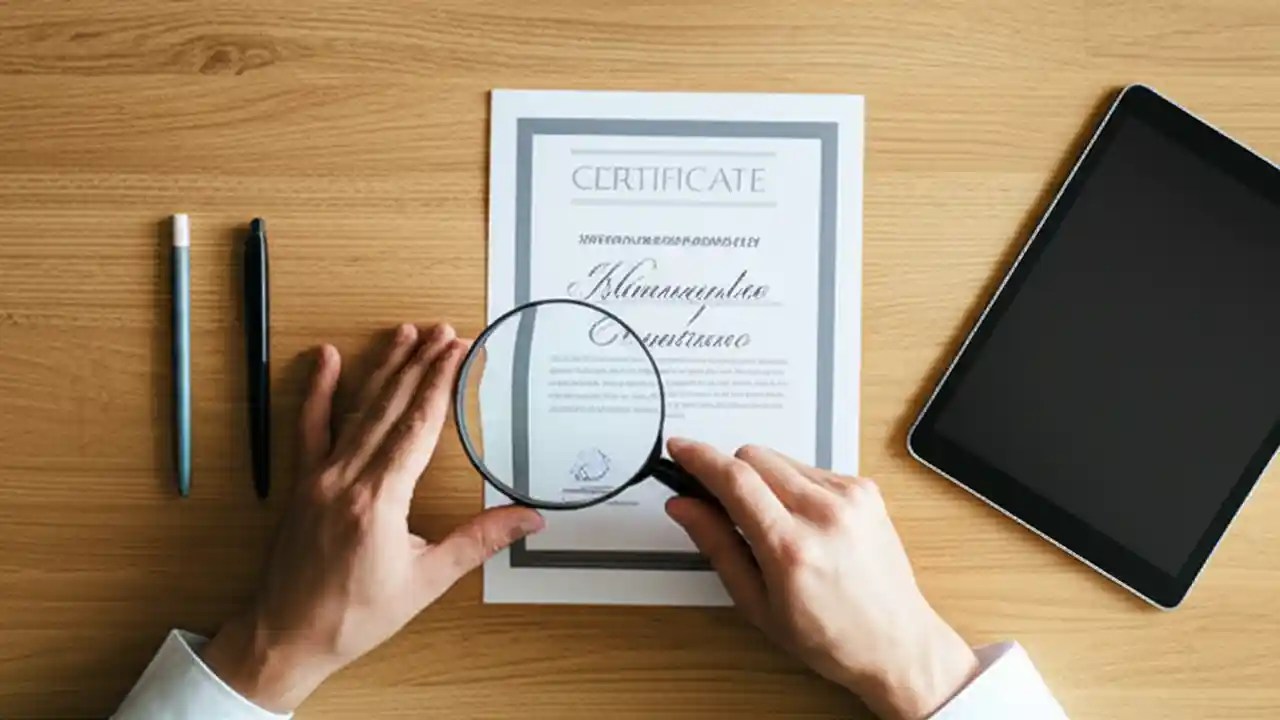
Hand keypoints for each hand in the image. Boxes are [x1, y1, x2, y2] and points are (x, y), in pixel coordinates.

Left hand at [202, 324, 544, 711]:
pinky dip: (318, 392)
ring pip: (357, 409)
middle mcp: (346, 478)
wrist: (287, 637)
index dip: (441, 383)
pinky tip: (327, 360)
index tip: (458, 351)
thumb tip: (528, 519)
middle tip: (443, 332)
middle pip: (391, 407)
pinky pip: (309, 428)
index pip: (418, 425)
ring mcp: (320, 477)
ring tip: (405, 333)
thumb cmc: (354, 617)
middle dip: (420, 364)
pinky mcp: (302, 483)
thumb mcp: (427, 581)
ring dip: (383, 368)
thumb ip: (479, 541)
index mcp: (380, 500)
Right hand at [665, 439, 976, 719]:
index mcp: (792, 548)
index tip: (679, 448)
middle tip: (722, 505)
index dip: (698, 458)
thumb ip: (717, 546)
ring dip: (761, 480)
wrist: (896, 643)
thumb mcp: (757, 604)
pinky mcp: (865, 490)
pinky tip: (801, 522)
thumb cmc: (831, 636)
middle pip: (753, 457)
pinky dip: (792, 486)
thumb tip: (684, 506)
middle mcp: (825, 513)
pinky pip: (809, 468)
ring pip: (780, 459)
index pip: (735, 480)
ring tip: (772, 524)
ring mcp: (850, 497)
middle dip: (729, 473)